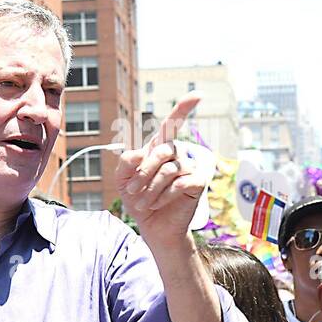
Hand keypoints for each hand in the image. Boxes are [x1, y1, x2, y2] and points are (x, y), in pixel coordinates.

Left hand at [115, 96, 204, 249]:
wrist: (152, 225)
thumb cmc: (138, 199)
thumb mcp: (123, 181)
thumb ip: (126, 164)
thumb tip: (139, 152)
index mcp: (159, 149)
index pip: (171, 125)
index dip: (183, 109)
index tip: (197, 96)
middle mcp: (177, 154)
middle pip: (161, 151)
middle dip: (142, 173)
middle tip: (131, 191)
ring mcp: (190, 167)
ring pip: (168, 169)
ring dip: (150, 188)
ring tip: (143, 202)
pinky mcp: (198, 182)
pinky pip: (180, 183)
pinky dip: (164, 195)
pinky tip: (158, 203)